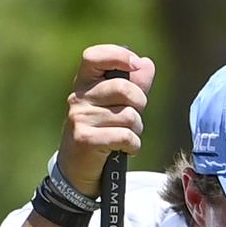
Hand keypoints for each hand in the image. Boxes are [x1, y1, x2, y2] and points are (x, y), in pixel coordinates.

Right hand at [57, 45, 156, 194]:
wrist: (78, 171)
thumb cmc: (101, 133)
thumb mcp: (116, 106)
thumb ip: (133, 85)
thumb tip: (147, 64)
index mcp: (83, 84)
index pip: (94, 56)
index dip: (117, 55)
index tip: (135, 65)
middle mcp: (78, 98)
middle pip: (123, 89)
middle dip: (140, 103)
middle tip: (135, 116)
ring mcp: (80, 119)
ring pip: (128, 116)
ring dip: (136, 129)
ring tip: (126, 135)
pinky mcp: (86, 140)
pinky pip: (125, 136)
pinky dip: (133, 145)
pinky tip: (125, 149)